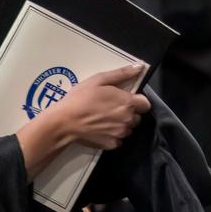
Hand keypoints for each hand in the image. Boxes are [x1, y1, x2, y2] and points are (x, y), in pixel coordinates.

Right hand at [16, 65, 148, 178]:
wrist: (65, 121)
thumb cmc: (81, 97)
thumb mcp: (99, 80)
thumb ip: (122, 73)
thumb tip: (140, 67)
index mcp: (127, 103)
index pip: (146, 104)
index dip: (136, 100)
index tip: (123, 99)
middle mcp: (128, 120)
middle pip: (137, 116)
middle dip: (128, 112)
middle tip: (110, 107)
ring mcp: (121, 134)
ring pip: (128, 128)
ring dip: (121, 123)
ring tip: (104, 118)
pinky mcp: (113, 144)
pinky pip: (119, 139)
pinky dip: (113, 134)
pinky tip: (100, 128)